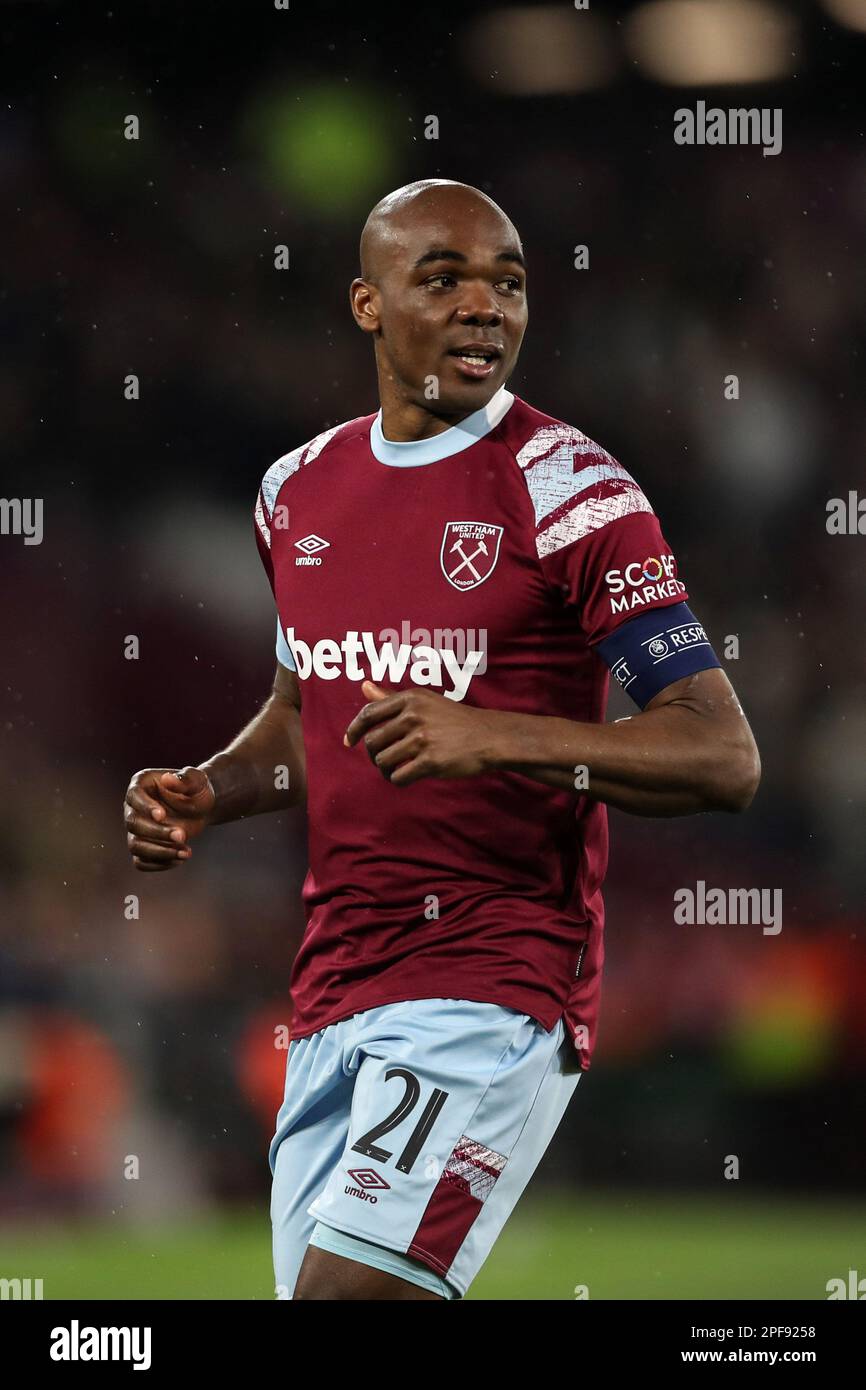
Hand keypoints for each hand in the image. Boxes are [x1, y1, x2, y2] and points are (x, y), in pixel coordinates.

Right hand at [123, 766, 216, 871]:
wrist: (200, 809)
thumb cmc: (197, 790)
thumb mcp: (197, 781)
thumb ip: (184, 779)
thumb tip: (167, 778)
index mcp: (142, 785)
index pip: (134, 796)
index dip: (145, 807)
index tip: (162, 815)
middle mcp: (133, 807)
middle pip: (133, 823)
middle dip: (157, 832)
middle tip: (182, 835)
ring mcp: (137, 829)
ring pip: (135, 846)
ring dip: (159, 852)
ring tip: (186, 852)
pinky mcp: (144, 845)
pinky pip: (141, 861)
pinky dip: (160, 864)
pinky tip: (180, 858)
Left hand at [343, 681, 493, 785]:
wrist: (489, 737)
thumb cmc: (455, 720)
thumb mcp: (425, 701)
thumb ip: (391, 697)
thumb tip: (364, 686)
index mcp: (410, 699)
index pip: (368, 714)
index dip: (354, 730)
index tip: (349, 742)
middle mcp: (413, 716)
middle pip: (373, 741)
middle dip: (373, 755)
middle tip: (384, 760)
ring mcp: (422, 739)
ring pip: (383, 761)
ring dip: (385, 770)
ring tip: (395, 770)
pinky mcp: (430, 762)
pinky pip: (398, 776)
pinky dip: (398, 781)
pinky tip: (406, 778)